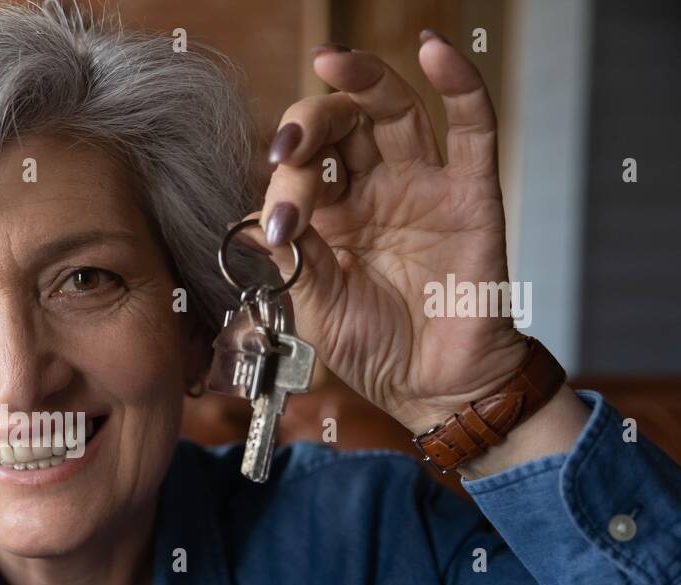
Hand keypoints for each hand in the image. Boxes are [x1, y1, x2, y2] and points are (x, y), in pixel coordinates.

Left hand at [254, 31, 531, 437]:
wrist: (431, 388)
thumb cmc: (374, 349)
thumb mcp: (317, 308)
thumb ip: (292, 264)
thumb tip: (257, 222)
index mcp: (331, 215)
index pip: (302, 170)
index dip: (287, 184)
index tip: (283, 224)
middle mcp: (374, 189)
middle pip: (341, 125)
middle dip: (308, 124)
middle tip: (290, 146)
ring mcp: (423, 186)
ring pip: (395, 111)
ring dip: (364, 82)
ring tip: (334, 60)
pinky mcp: (472, 193)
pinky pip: (472, 128)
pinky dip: (459, 83)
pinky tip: (436, 50)